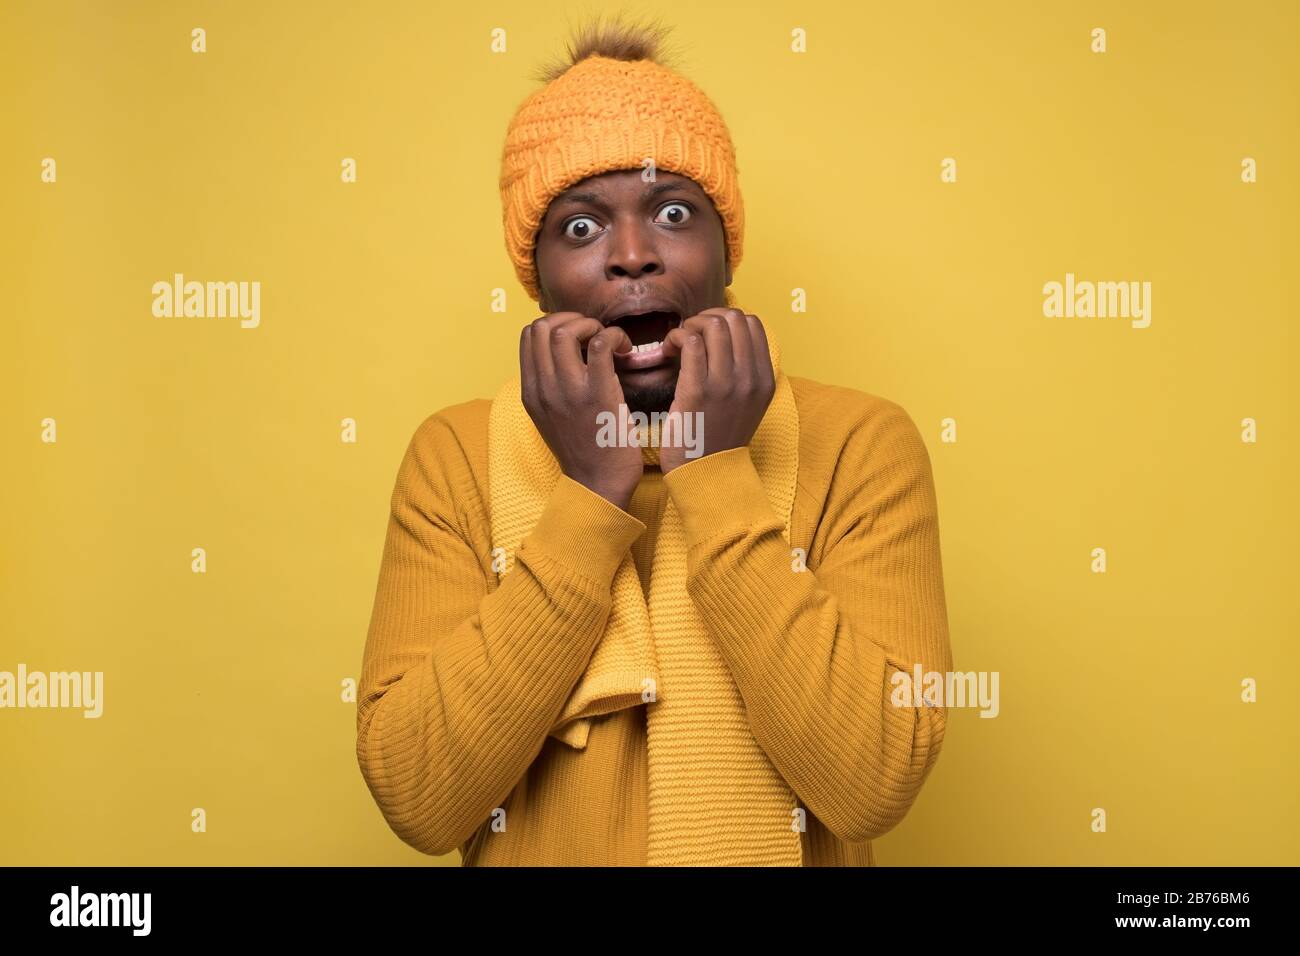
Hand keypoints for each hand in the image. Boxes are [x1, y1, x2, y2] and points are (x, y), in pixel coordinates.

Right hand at [520, 312, 641, 509]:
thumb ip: (549, 387)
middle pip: (542, 326)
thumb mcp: (551, 418)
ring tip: (610, 343)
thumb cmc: (584, 450)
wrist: (599, 484)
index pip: (528, 335)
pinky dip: (615, 337)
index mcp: (530, 392)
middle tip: (595, 337)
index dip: (555, 324)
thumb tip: (560, 356)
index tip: (578, 338)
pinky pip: (599, 343)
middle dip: (572, 320)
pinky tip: (626, 351)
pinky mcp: (597, 394)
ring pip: (565, 330)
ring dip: (592, 326)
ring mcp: (568, 391)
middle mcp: (543, 388)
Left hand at [657, 308, 775, 473]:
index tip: (708, 335)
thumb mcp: (748, 403)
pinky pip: (690, 342)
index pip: (753, 324)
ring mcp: (726, 383)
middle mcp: (750, 378)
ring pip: (712, 325)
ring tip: (679, 344)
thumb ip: (746, 371)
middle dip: (707, 318)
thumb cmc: (719, 436)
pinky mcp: (698, 390)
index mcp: (765, 379)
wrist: (706, 473)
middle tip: (690, 336)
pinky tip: (667, 352)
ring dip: (690, 326)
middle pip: (733, 318)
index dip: (727, 320)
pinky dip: (676, 338)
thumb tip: (729, 334)